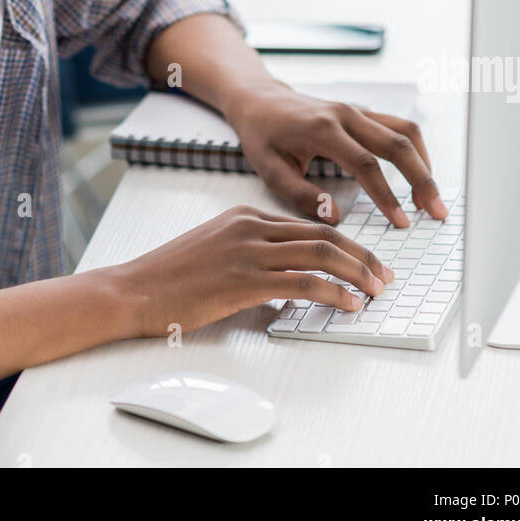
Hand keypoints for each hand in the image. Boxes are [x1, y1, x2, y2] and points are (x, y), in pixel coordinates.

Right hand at [112, 203, 394, 337]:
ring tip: (375, 291)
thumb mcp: (216, 249)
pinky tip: (347, 305)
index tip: (367, 261)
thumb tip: (291, 278)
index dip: (345, 244)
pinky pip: (302, 283)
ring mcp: (248, 251)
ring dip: (356, 274)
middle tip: (385, 275)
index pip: (309, 225)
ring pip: (319, 254)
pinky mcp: (244, 280)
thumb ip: (253, 254)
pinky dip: (333, 293)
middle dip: (362, 256)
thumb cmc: (171, 276)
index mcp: (245, 215)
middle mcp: (250, 227)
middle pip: (323, 235)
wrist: (135, 289)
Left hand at [228, 84, 446, 226]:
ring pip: (405, 130)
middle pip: (398, 143)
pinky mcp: (363, 112)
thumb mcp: (269, 169)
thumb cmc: (263, 136)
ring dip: (424, 164)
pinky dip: (414, 151)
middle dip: (422, 179)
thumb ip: (300, 194)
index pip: (365, 164)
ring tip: (429, 199)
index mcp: (322, 129)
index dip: (386, 195)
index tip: (401, 222)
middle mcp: (345, 114)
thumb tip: (335, 216)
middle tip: (437, 212)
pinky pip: (399, 126)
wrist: (261, 99)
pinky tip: (417, 176)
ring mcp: (357, 110)